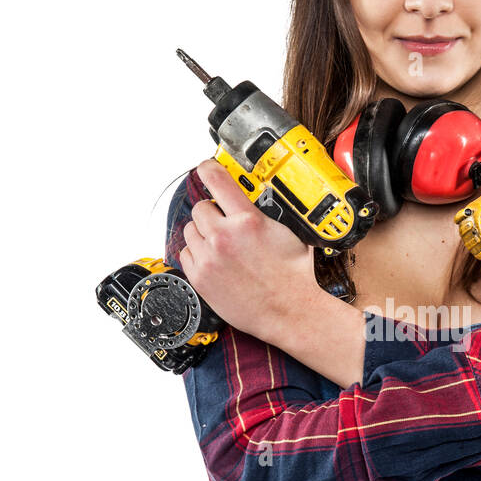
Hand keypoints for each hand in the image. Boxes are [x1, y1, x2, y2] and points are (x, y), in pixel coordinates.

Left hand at [179, 157, 318, 340]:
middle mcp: (223, 237)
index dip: (208, 168)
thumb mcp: (289, 233)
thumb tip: (255, 199)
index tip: (206, 168)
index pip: (216, 179)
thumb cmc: (294, 277)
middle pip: (200, 207)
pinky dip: (197, 254)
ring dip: (203, 233)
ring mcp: (209, 258)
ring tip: (222, 245)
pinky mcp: (200, 278)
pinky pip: (186, 254)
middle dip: (212, 212)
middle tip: (225, 222)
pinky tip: (215, 260)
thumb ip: (266, 213)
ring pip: (190, 230)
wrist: (290, 312)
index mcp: (247, 221)